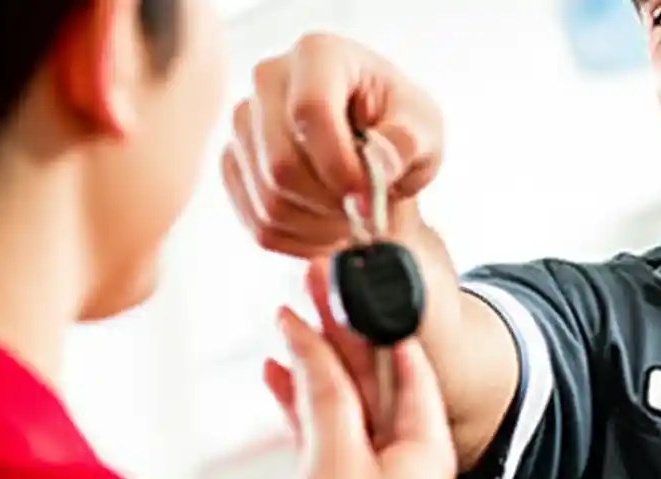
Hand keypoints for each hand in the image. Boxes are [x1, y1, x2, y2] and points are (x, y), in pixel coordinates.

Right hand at [223, 32, 443, 256]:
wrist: (379, 149)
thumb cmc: (402, 129)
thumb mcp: (424, 129)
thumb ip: (407, 142)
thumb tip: (377, 165)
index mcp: (319, 56)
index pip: (309, 111)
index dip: (338, 164)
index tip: (368, 196)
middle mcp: (268, 81)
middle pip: (281, 165)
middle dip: (331, 203)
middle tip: (368, 211)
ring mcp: (244, 124)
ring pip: (270, 200)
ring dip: (321, 227)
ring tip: (354, 218)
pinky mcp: (235, 165)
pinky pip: (260, 224)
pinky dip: (302, 242)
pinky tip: (329, 228)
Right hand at [264, 265, 456, 478]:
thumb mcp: (341, 460)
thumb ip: (326, 400)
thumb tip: (311, 346)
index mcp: (424, 442)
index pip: (404, 361)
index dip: (374, 316)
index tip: (348, 278)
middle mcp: (403, 456)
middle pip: (371, 376)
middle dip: (339, 327)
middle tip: (314, 279)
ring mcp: (370, 476)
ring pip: (342, 402)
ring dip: (314, 361)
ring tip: (287, 316)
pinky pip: (322, 435)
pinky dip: (299, 404)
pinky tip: (276, 376)